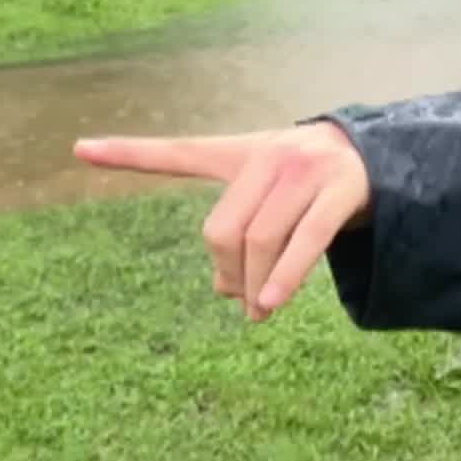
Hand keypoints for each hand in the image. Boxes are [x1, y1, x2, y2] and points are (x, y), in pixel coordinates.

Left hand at [72, 123, 370, 321]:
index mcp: (242, 152)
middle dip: (226, 271)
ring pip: (261, 240)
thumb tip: (226, 291)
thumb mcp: (271, 192)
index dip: (129, 152)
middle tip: (237, 298)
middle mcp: (270, 156)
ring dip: (255, 285)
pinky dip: (285, 276)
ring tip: (259, 311)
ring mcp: (306, 172)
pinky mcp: (340, 192)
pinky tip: (271, 303)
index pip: (179, 152)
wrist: (381, 157)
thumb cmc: (314, 182)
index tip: (79, 149)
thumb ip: (239, 234)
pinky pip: (306, 241)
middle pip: (223, 227)